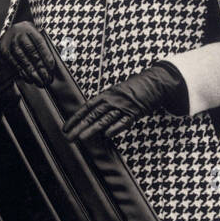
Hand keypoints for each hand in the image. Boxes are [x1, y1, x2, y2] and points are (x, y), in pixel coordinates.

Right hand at [0, 22, 54, 86]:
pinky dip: (23, 73)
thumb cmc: (27, 37)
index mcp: (30, 30)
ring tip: (39, 82)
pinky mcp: (4, 51)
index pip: (40, 43)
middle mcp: (20, 35)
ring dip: (32, 73)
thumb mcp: (35, 36)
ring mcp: (11, 43)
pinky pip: (14, 64)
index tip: (51, 68)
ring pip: (23, 60)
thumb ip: (42, 48)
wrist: (10, 32)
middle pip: (32, 53)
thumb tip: (50, 66)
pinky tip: (29, 79)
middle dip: (40, 68)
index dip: (46, 56)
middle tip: (46, 79)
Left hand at [63, 62, 186, 140]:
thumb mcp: (116, 93)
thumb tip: (91, 117)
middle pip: (93, 115)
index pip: (87, 108)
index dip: (75, 118)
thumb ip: (105, 104)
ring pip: (105, 119)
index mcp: (106, 95)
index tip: (65, 128)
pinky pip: (124, 121)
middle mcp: (112, 100)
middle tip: (69, 137)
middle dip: (79, 127)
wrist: (154, 82)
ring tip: (82, 138)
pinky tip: (107, 135)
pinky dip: (115, 128)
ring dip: (93, 129)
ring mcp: (123, 106)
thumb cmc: (134, 90)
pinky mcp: (135, 112)